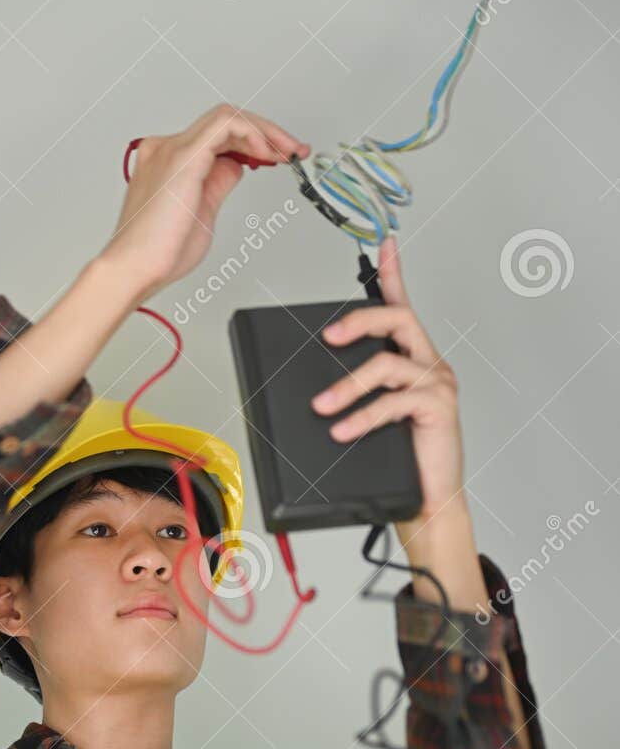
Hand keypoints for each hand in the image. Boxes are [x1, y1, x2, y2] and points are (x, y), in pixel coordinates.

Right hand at [100, 103, 310, 302]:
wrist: (135, 268)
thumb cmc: (160, 254)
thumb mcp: (203, 212)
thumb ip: (218, 184)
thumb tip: (237, 166)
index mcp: (170, 161)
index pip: (219, 137)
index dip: (254, 142)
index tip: (279, 156)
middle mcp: (168, 148)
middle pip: (226, 122)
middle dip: (266, 133)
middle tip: (293, 150)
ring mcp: (173, 148)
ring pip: (227, 117)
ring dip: (264, 131)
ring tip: (286, 151)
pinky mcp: (184, 155)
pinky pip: (225, 124)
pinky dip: (252, 133)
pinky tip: (267, 152)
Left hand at [310, 234, 468, 544]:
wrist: (426, 505)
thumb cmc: (398, 464)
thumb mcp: (367, 422)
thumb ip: (350, 399)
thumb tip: (309, 395)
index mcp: (412, 361)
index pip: (402, 307)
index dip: (393, 273)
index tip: (384, 243)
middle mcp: (429, 364)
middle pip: (398, 319)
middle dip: (360, 320)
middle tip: (328, 338)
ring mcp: (437, 385)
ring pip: (389, 363)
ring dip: (348, 384)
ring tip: (321, 407)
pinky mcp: (439, 408)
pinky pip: (394, 400)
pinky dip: (363, 415)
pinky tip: (342, 430)